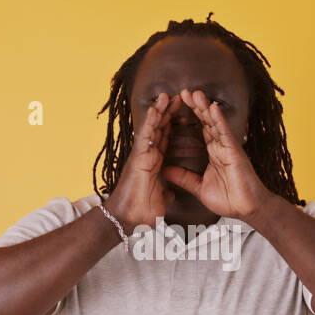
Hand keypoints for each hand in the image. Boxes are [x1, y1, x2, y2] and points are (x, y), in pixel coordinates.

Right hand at [103, 91, 181, 228]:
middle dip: (169, 113)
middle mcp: (148, 155)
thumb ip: (165, 192)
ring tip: (167, 95)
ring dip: (159, 111)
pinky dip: (151, 122)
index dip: (173, 125)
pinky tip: (156, 109)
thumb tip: (169, 194)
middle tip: (179, 97)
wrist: (131, 218)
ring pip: (152, 128)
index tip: (182, 112)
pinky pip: (146, 136)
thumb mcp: (160, 199)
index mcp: (155, 162)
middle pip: (160, 129)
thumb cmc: (142, 210)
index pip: (166, 139)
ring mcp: (142, 155)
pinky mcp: (138, 157)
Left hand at [160, 88, 272, 219]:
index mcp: (213, 153)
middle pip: (206, 122)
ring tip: (194, 93)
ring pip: (215, 123)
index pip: (200, 130)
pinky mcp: (234, 152)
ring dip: (205, 107)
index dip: (190, 117)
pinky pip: (225, 133)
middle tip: (184, 91)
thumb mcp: (199, 187)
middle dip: (195, 106)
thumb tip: (165, 170)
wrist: (246, 210)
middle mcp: (220, 147)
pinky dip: (219, 120)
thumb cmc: (229, 199)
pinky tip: (212, 107)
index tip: (178, 106)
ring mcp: (228, 148)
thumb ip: (184, 177)